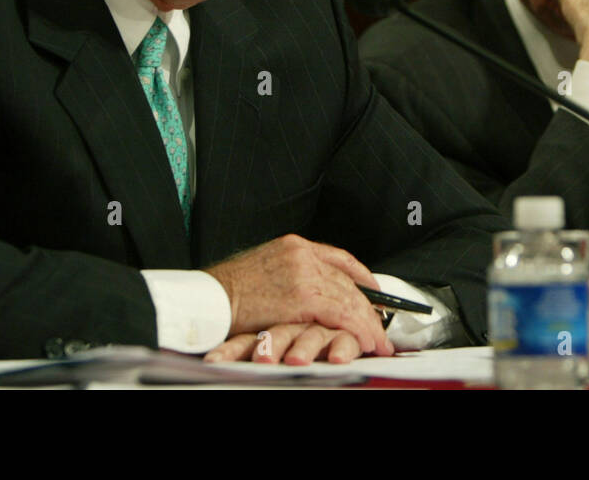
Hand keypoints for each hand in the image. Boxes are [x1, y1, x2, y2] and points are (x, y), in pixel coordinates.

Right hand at [205, 234, 393, 356]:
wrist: (207, 298)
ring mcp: (304, 273)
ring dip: (367, 323)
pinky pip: (341, 314)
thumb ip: (289, 277)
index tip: (374, 290)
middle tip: (381, 327)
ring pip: (349, 297)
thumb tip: (306, 295)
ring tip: (378, 341)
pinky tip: (365, 341)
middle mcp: (303, 254)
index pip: (339, 258)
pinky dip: (357, 329)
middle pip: (348, 281)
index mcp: (294, 245)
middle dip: (368, 307)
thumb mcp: (262, 272)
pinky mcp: (303, 296)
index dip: (361, 276)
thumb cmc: (225, 293)